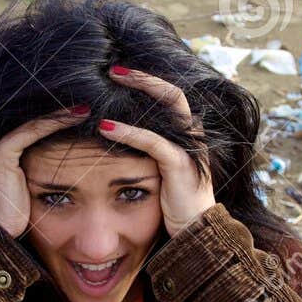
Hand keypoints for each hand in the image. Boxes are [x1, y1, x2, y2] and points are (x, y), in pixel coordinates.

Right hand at [0, 105, 90, 237]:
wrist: (3, 234)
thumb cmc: (26, 214)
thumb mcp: (46, 186)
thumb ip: (57, 168)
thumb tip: (87, 157)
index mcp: (13, 148)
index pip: (41, 123)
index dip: (65, 115)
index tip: (91, 109)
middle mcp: (4, 143)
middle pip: (37, 117)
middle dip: (64, 110)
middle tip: (92, 102)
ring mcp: (1, 146)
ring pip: (35, 120)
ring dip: (62, 112)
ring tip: (87, 108)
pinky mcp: (1, 153)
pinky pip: (30, 131)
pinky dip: (54, 122)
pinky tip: (76, 116)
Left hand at [98, 65, 215, 236]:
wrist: (196, 231)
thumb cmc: (173, 201)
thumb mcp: (158, 168)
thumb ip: (146, 148)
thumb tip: (114, 130)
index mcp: (186, 134)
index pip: (169, 96)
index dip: (147, 81)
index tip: (118, 74)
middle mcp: (192, 135)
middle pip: (172, 92)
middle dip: (143, 77)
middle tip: (114, 70)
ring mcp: (189, 148)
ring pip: (168, 106)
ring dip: (138, 93)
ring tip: (109, 85)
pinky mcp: (180, 165)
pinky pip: (153, 141)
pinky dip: (128, 132)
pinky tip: (105, 128)